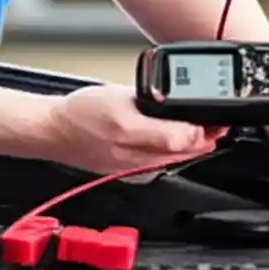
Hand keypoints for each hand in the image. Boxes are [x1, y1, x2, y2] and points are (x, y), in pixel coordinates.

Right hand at [42, 85, 224, 173]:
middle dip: (203, 140)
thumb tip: (188, 125)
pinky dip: (169, 154)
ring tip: (200, 132)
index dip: (206, 129)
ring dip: (189, 148)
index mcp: (135, 135)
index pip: (186, 140)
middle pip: (183, 154)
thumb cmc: (79, 113)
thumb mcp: (121, 99)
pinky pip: (156, 164)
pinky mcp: (125, 171)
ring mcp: (130, 167)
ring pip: (171, 160)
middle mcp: (135, 158)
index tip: (217, 120)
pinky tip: (173, 143)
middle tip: (216, 125)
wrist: (51, 130)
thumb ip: (155, 109)